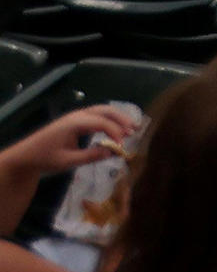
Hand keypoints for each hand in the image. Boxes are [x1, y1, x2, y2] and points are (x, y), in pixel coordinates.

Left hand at [0, 105, 131, 186]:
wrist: (26, 156)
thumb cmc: (45, 158)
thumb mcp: (67, 161)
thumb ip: (90, 156)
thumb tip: (112, 152)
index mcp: (74, 123)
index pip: (102, 122)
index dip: (115, 132)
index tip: (122, 145)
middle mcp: (77, 115)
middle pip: (105, 110)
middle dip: (122, 119)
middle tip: (135, 130)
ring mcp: (76, 116)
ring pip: (102, 110)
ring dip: (117, 118)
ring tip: (131, 128)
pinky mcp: (75, 121)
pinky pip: (96, 115)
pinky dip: (109, 119)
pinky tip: (116, 129)